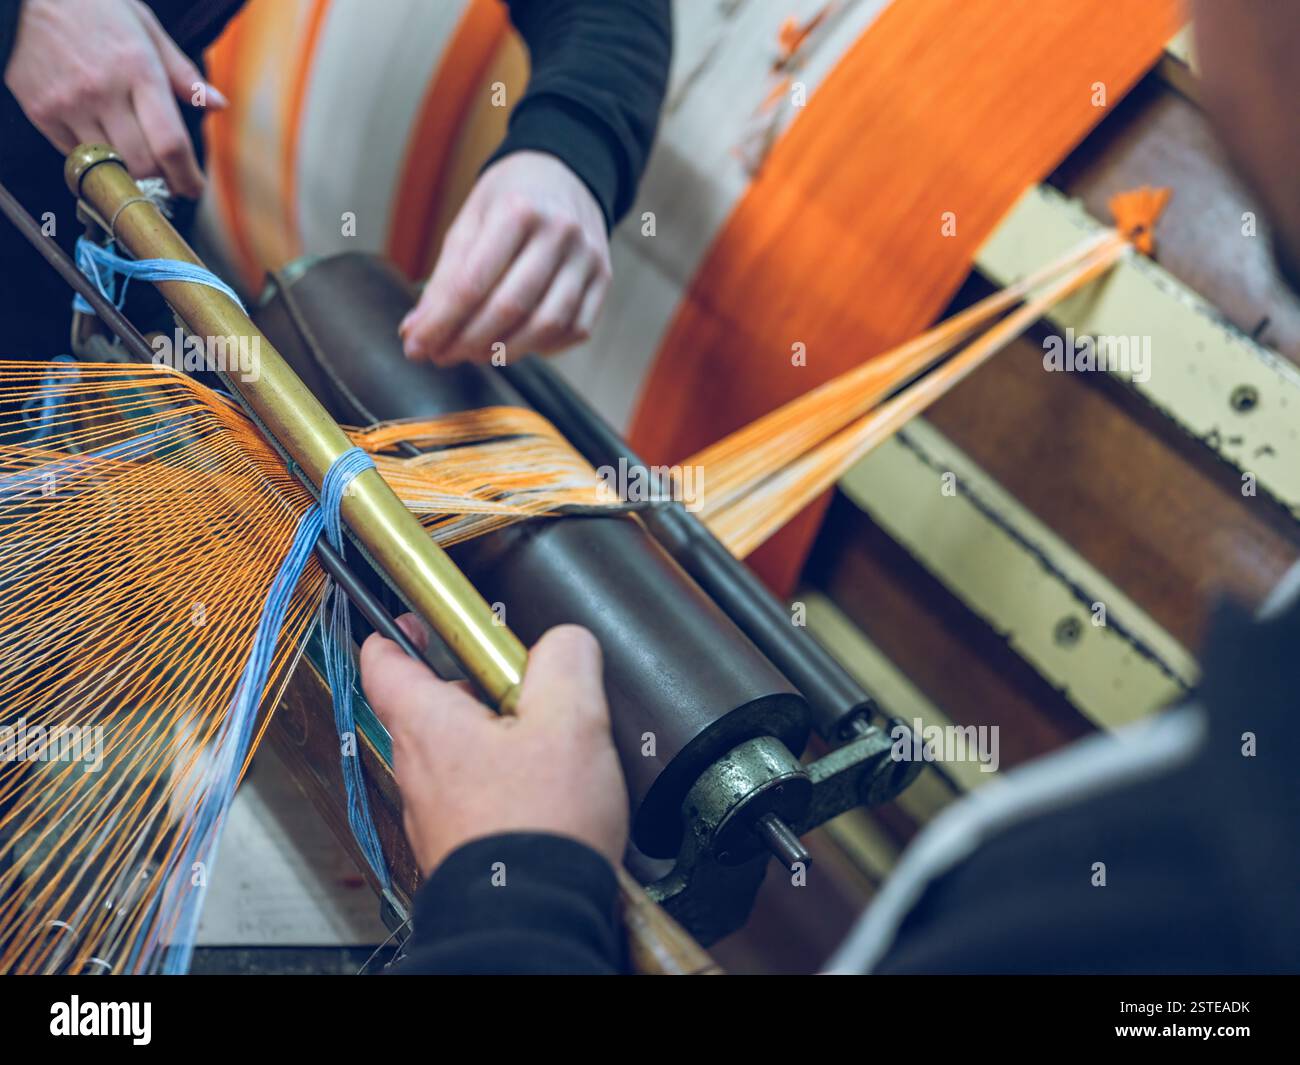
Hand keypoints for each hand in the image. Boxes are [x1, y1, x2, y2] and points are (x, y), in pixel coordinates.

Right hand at [4, 0, 226, 197]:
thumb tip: (218, 104)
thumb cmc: (91, 7)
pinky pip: (76, 156)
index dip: (186, 176)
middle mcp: (103, 91)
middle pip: (143, 165)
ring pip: (110, 166)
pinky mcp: (41, 112)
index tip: (194, 187)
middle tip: (166, 173)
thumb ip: (181, 72)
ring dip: (128, 171)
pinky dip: (94, 157)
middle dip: (160, 177)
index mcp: (138, 70)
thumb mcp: (144, 27)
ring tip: (134, 155)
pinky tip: (100, 138)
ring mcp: (69, 104)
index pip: (170, 143)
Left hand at [359, 618, 628, 875]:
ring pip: (454, 753)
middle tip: (520, 681)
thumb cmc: (537, 829)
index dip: (397, 632)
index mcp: (428, 725)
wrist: (534, 916)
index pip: (383, 662)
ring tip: (547, 741)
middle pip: (431, 705)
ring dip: (494, 737)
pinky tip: (546, 792)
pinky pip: (472, 796)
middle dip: (475, 686)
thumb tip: (566, 642)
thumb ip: (566, 661)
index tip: (417, 620)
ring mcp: (434, 813)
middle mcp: (418, 770)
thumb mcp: (571, 719)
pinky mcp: (460, 844)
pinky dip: (502, 784)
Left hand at [399, 151, 611, 365]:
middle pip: (510, 308)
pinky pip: (575, 329)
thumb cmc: (510, 200)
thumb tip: (417, 332)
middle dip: (468, 342)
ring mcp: (588, 258)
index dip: (441, 323)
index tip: (417, 346)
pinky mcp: (604, 279)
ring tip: (476, 353)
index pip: (473, 283)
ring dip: (504, 351)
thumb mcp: (470, 221)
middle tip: (442, 355)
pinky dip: (543, 346)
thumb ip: (445, 277)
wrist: (566, 173)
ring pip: (546, 325)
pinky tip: (518, 342)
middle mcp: (559, 233)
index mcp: (518, 210)